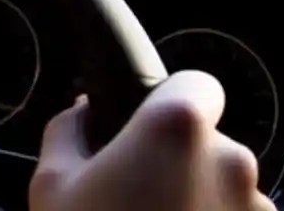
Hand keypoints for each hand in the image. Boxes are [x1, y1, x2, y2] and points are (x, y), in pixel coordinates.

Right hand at [31, 71, 276, 210]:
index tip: (144, 130)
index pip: (196, 84)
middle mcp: (231, 161)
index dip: (169, 102)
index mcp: (177, 128)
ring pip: (227, 191)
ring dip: (199, 206)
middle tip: (135, 200)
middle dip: (179, 165)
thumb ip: (68, 132)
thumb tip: (81, 113)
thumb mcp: (51, 187)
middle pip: (209, 144)